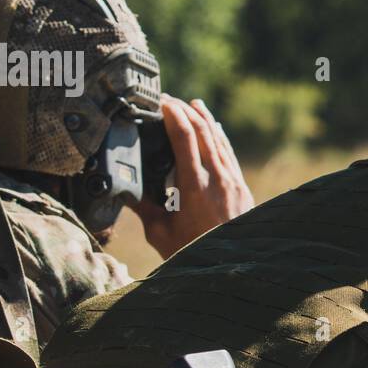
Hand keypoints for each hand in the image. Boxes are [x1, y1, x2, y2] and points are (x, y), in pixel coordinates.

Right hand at [132, 96, 254, 258]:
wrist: (231, 266)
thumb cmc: (193, 254)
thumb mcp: (160, 232)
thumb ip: (144, 207)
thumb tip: (126, 190)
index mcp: (194, 186)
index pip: (185, 137)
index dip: (173, 114)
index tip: (161, 102)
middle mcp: (218, 179)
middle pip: (203, 131)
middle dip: (186, 111)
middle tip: (169, 101)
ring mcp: (233, 182)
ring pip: (219, 140)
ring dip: (205, 119)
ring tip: (192, 104)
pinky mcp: (242, 188)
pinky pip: (229, 154)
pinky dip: (219, 137)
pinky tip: (214, 128)